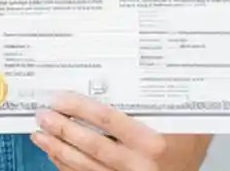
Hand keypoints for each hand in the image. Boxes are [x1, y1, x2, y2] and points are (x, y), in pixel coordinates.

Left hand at [31, 92, 211, 170]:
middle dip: (62, 128)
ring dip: (58, 148)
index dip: (79, 108)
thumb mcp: (190, 127)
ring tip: (39, 133)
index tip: (60, 98)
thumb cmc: (187, 154)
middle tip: (43, 114)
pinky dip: (66, 166)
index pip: (108, 120)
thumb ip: (173, 102)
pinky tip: (54, 153)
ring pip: (83, 165)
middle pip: (91, 144)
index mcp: (153, 143)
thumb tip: (162, 69)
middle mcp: (138, 164)